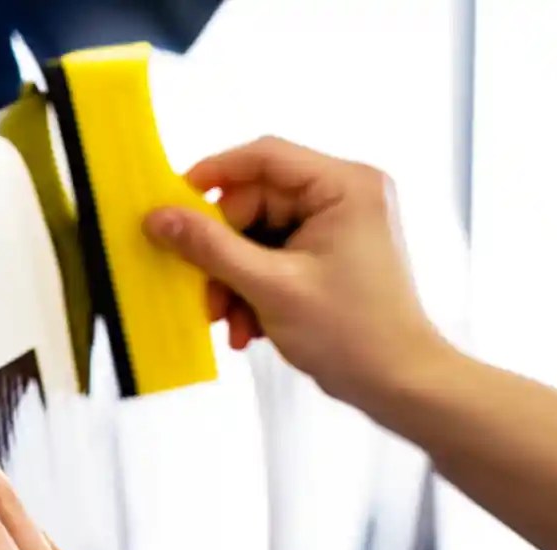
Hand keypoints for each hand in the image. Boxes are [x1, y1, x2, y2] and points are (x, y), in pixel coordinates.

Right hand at [144, 136, 450, 408]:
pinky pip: (272, 257)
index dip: (213, 174)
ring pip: (257, 236)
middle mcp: (343, 195)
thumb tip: (156, 217)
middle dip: (223, 254)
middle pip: (255, 204)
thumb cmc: (350, 332)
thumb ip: (210, 248)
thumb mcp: (270, 287)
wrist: (400, 384)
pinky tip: (248, 327)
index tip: (170, 202)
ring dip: (233, 280)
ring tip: (228, 322)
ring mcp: (336, 226)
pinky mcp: (328, 255)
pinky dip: (252, 289)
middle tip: (205, 295)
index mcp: (344, 185)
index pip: (265, 157)